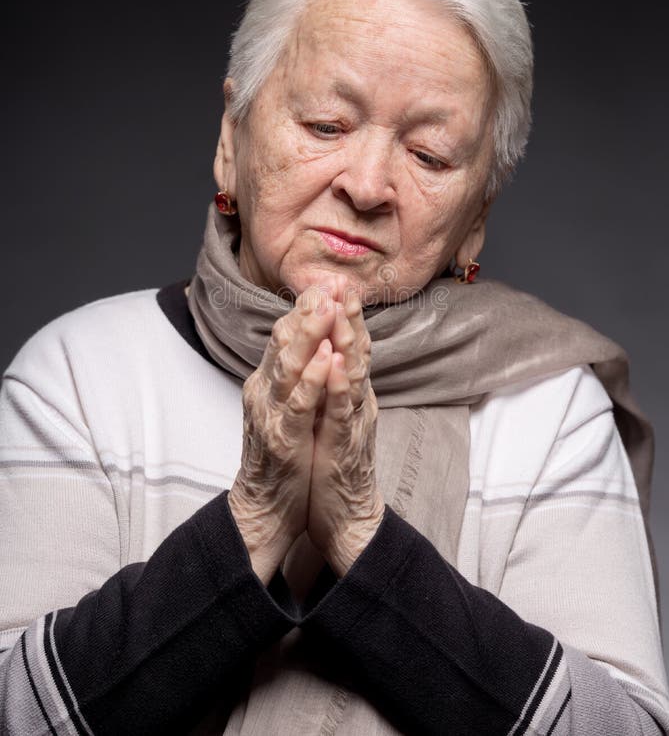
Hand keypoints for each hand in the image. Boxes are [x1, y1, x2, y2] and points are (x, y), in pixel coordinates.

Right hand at [228, 286, 335, 582]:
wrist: (267, 507)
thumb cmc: (286, 453)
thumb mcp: (291, 404)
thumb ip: (297, 370)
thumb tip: (316, 334)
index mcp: (270, 380)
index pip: (287, 332)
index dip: (307, 306)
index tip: (329, 280)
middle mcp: (265, 390)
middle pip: (284, 341)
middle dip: (308, 310)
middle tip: (327, 281)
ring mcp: (270, 414)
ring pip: (287, 366)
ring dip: (309, 336)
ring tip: (327, 308)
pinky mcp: (281, 440)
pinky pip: (296, 406)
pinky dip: (310, 381)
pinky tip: (325, 361)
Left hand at [307, 291, 384, 575]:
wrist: (343, 514)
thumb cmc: (332, 461)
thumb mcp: (331, 411)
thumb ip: (333, 379)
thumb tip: (327, 343)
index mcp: (349, 390)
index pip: (349, 343)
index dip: (344, 311)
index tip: (334, 279)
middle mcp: (356, 400)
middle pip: (357, 350)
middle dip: (350, 315)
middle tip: (344, 281)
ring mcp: (352, 422)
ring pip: (353, 375)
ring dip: (349, 341)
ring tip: (343, 311)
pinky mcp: (344, 447)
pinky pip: (341, 412)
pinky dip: (339, 386)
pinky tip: (334, 363)